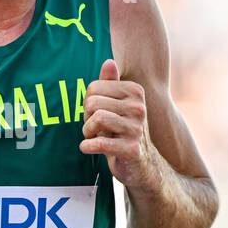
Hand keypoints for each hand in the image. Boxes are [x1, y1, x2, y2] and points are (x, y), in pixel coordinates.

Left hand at [79, 58, 161, 188]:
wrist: (141, 166)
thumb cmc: (123, 132)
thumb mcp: (116, 106)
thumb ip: (110, 85)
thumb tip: (109, 62)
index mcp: (135, 92)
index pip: (93, 88)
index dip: (88, 103)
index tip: (95, 115)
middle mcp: (139, 108)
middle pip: (92, 102)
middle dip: (86, 117)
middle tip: (93, 129)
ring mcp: (137, 128)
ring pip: (97, 119)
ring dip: (87, 131)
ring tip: (92, 137)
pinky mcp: (132, 149)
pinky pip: (100, 143)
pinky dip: (88, 146)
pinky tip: (88, 148)